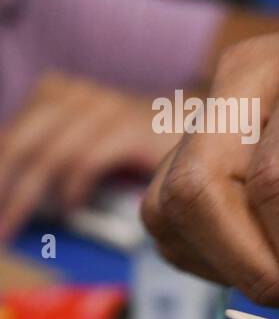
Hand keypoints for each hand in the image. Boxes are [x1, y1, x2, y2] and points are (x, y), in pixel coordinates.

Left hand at [0, 72, 176, 239]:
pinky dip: (70, 187)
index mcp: (63, 93)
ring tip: (14, 225)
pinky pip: (86, 159)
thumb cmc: (149, 143)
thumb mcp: (95, 139)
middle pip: (21, 141)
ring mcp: (109, 109)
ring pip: (48, 153)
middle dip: (2, 184)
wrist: (218, 121)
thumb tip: (20, 193)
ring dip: (24, 195)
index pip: (11, 132)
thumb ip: (60, 154)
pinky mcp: (134, 130)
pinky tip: (66, 208)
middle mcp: (81, 95)